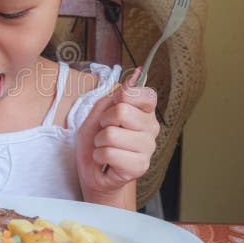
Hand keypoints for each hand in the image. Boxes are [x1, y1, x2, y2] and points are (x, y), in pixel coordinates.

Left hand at [75, 68, 159, 208]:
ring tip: (104, 146)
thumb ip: (117, 94)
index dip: (124, 98)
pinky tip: (105, 160)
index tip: (113, 109)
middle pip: (123, 112)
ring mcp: (148, 148)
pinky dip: (100, 155)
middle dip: (104, 122)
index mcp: (145, 112)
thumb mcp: (100, 111)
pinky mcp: (140, 166)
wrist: (92, 170)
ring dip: (100, 141)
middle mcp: (151, 129)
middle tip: (105, 131)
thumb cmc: (96, 140)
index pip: (146, 94)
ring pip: (113, 134)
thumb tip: (137, 73)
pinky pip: (110, 153)